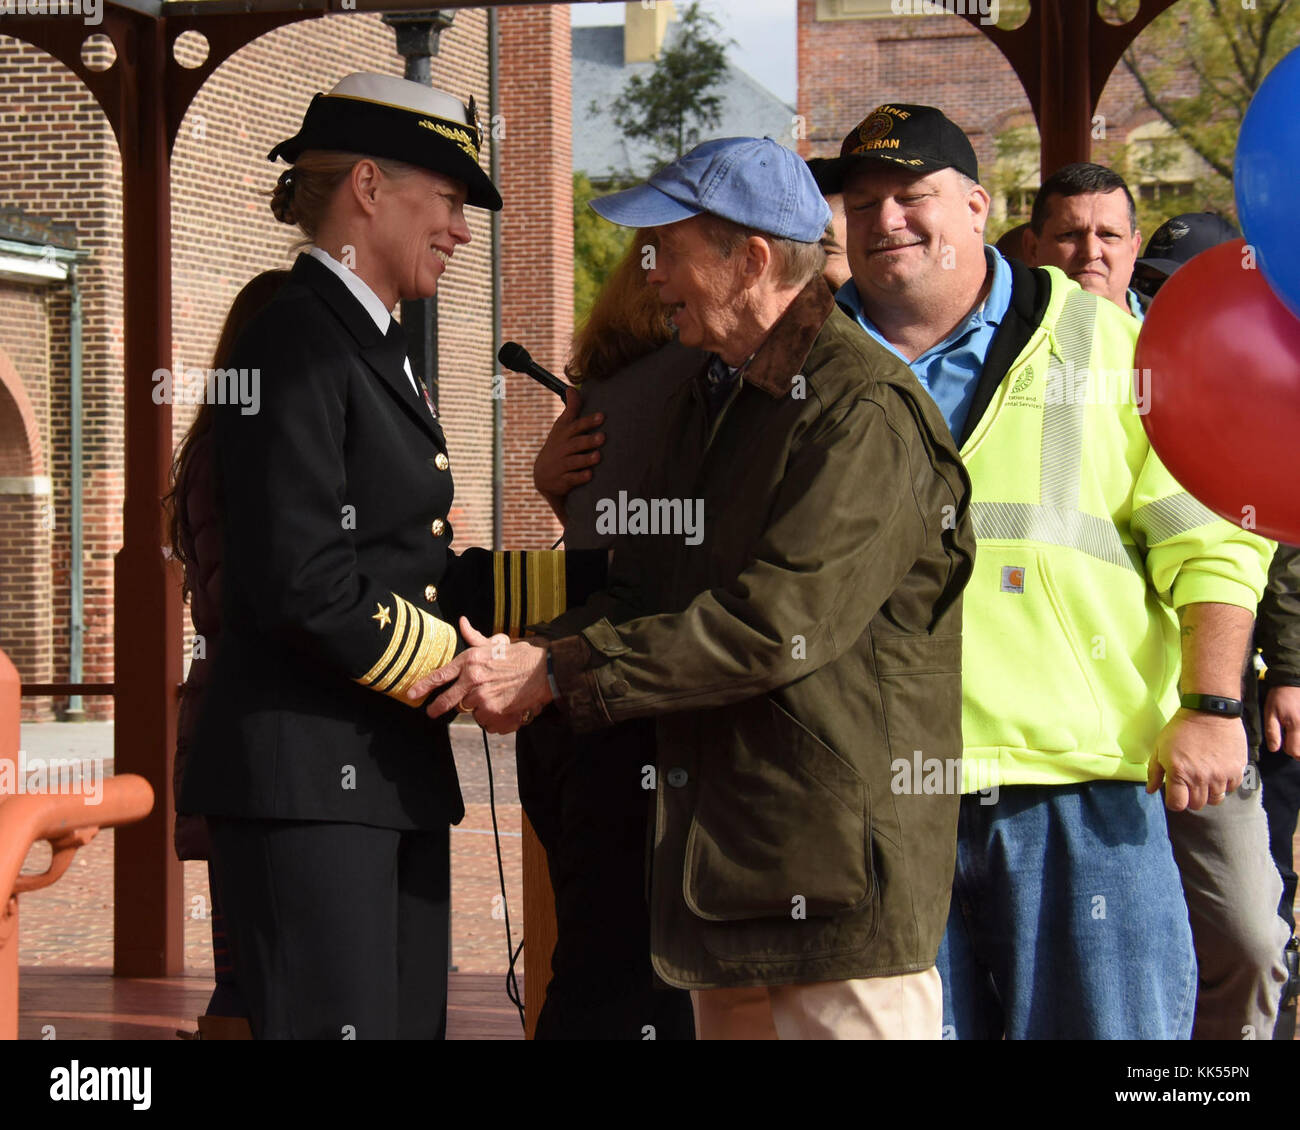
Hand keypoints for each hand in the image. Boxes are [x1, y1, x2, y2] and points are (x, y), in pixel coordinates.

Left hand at [407, 617, 550, 733]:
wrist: (542, 671)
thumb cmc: (520, 656)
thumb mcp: (494, 643)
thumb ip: (474, 636)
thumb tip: (462, 621)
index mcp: (470, 659)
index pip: (440, 675)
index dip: (423, 686)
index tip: (411, 694)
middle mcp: (472, 677)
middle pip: (448, 700)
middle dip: (437, 707)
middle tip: (431, 712)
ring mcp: (481, 695)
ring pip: (469, 709)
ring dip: (477, 708)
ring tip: (493, 697)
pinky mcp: (492, 709)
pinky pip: (483, 720)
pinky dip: (490, 717)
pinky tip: (500, 707)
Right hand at [533, 389, 603, 521]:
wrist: (542, 475)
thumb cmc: (559, 445)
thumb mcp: (562, 427)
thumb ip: (571, 409)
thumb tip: (572, 388)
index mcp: (563, 434)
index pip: (575, 426)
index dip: (588, 421)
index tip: (602, 417)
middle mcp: (562, 449)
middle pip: (575, 443)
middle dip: (588, 440)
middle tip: (603, 437)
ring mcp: (561, 465)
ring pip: (574, 462)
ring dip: (585, 459)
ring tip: (598, 456)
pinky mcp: (562, 481)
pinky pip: (571, 479)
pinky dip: (579, 478)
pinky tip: (590, 475)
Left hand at [1148, 707, 1246, 810]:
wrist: (1209, 712)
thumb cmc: (1181, 729)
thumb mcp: (1160, 748)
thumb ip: (1154, 772)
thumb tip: (1151, 791)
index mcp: (1179, 772)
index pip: (1177, 805)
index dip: (1174, 802)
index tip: (1175, 793)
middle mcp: (1201, 777)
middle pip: (1196, 805)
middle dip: (1190, 798)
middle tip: (1188, 784)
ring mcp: (1220, 776)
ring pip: (1215, 800)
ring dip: (1208, 792)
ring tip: (1203, 777)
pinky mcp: (1236, 770)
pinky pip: (1230, 789)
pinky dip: (1224, 785)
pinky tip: (1217, 771)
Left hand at [1263, 685, 1299, 758]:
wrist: (1293, 682)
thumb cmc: (1280, 697)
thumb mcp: (1270, 713)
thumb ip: (1272, 732)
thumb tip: (1274, 749)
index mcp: (1296, 726)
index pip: (1296, 752)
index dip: (1287, 749)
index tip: (1283, 740)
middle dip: (1297, 747)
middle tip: (1291, 736)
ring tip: (1295, 730)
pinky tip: (1298, 725)